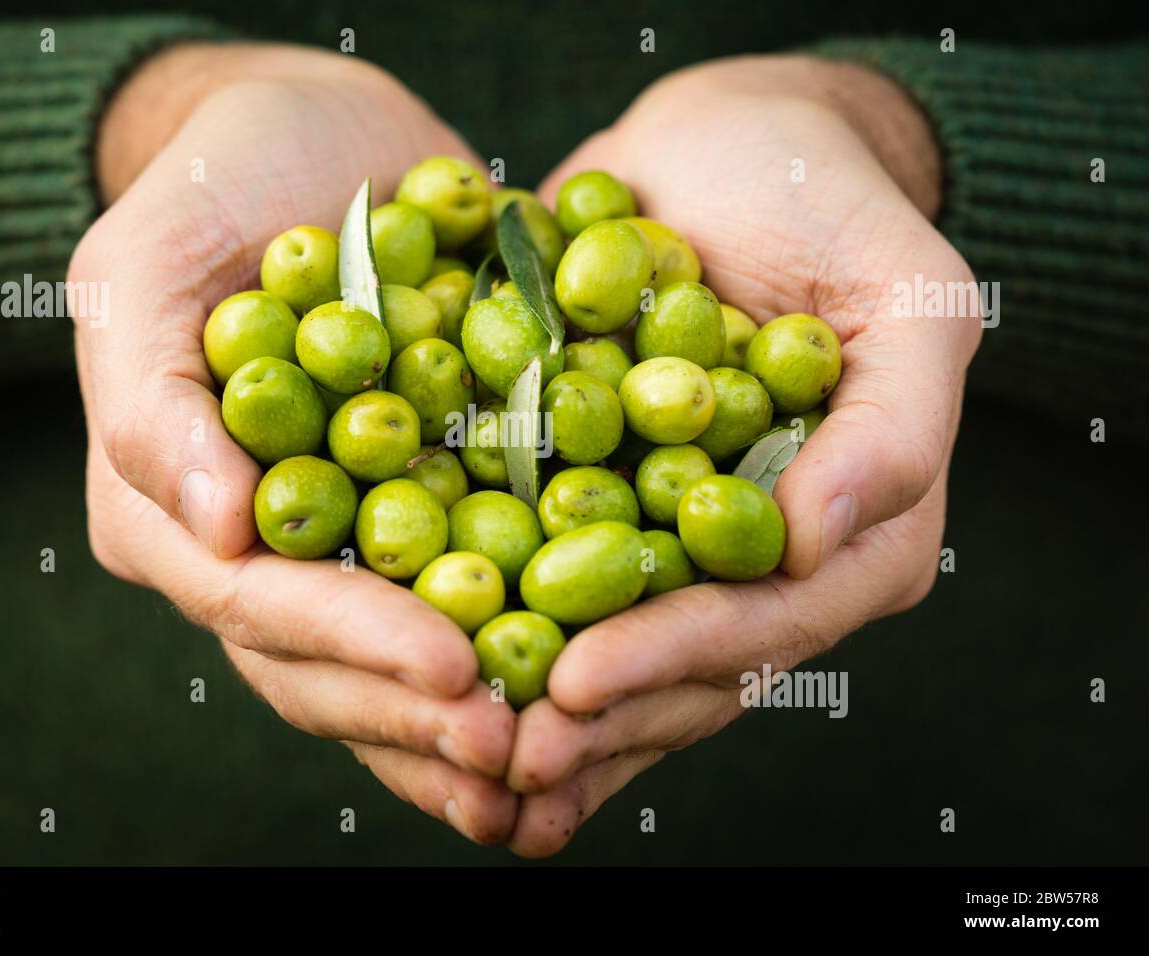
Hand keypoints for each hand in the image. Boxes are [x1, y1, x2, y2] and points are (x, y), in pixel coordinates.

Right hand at [70, 43, 516, 843]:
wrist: (320, 135)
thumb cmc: (217, 179)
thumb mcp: (146, 262)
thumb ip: (151, 399)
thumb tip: (220, 531)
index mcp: (172, 510)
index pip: (260, 603)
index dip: (356, 644)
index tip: (454, 673)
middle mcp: (254, 551)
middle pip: (330, 665)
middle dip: (420, 716)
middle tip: (518, 752)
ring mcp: (342, 540)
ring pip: (398, 662)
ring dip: (473, 722)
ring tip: (559, 767)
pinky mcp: (423, 508)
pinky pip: (469, 598)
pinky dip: (521, 654)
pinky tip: (585, 706)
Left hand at [502, 55, 981, 855]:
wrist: (727, 144)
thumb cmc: (831, 205)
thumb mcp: (911, 296)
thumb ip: (895, 426)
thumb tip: (817, 541)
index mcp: (850, 532)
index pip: (761, 623)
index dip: (669, 660)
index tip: (574, 688)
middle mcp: (761, 557)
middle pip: (677, 663)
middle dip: (590, 718)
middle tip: (495, 761)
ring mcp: (673, 534)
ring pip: (609, 643)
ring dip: (534, 709)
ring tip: (456, 755)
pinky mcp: (599, 496)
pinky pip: (543, 574)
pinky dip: (495, 626)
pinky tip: (432, 677)